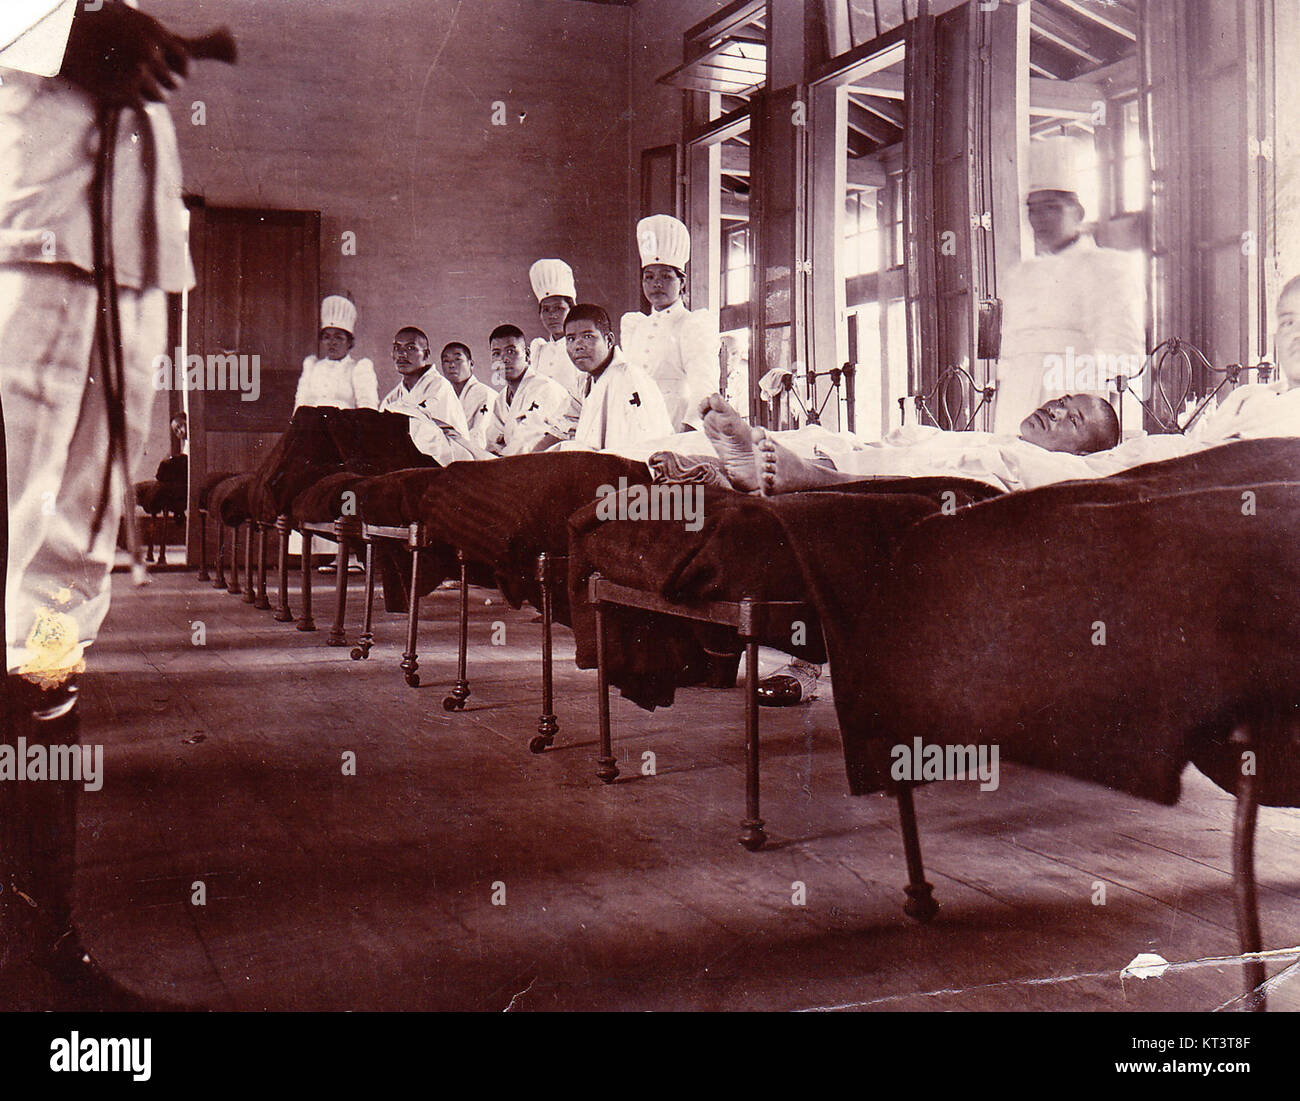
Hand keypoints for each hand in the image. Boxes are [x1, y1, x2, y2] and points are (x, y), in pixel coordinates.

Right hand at [60, 1, 188, 108]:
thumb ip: (152, 35)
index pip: (185, 61)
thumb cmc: (94, 23)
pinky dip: (133, 103)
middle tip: (149, 85)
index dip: (182, 72)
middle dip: (165, 86)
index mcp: (154, 31)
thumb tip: (180, 48)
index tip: (174, 75)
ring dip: (149, 97)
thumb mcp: (126, 17)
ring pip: (162, 97)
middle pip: (175, 83)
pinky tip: (120, 92)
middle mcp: (150, 50)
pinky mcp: (125, 88)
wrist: (60, 32)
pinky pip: (143, 106)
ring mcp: (138, 69)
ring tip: (132, 87)